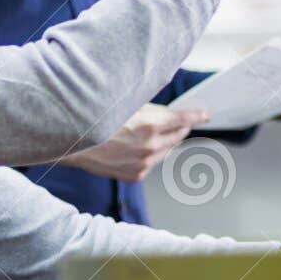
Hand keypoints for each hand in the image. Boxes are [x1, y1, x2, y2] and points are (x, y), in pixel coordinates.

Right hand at [62, 104, 207, 181]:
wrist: (74, 142)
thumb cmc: (98, 119)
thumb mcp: (127, 104)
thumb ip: (152, 108)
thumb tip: (168, 109)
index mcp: (151, 124)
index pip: (183, 119)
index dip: (197, 115)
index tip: (206, 115)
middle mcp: (150, 146)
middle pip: (178, 135)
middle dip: (179, 127)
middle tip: (175, 121)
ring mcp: (144, 163)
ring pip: (167, 150)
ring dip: (165, 141)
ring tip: (148, 134)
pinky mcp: (136, 175)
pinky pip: (153, 163)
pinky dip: (151, 155)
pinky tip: (136, 148)